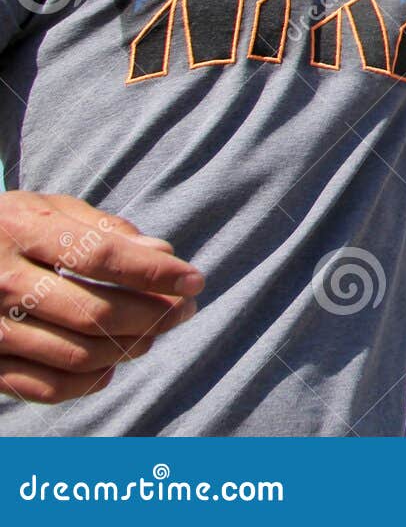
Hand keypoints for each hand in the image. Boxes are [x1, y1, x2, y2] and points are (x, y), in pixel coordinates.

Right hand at [0, 191, 203, 404]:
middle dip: (153, 315)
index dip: (155, 272)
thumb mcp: (50, 208)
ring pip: (77, 354)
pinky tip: (112, 364)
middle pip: (95, 312)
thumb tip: (163, 253)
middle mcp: (1, 282)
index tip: (195, 280)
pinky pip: (45, 389)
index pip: (101, 257)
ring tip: (155, 332)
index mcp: (21, 231)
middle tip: (184, 309)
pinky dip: (90, 382)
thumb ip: (106, 229)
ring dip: (129, 347)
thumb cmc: (10, 228)